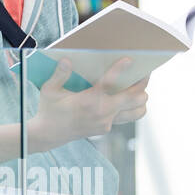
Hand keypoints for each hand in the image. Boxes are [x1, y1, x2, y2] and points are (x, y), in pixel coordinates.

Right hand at [31, 56, 149, 149]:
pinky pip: (127, 117)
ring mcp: (106, 122)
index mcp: (87, 100)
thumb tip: (67, 60)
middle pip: (133, 98)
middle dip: (142, 83)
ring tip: (141, 87)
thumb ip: (59, 74)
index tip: (129, 60)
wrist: (49, 135)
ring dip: (141, 99)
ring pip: (137, 111)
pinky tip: (127, 98)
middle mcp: (101, 112)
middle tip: (145, 72)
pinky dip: (131, 107)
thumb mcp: (49, 90)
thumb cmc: (49, 109)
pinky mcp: (107, 128)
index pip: (108, 83)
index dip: (120, 70)